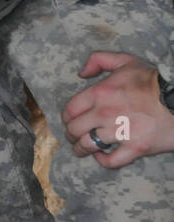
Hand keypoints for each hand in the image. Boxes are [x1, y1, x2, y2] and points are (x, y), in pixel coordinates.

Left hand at [62, 51, 173, 167]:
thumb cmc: (155, 80)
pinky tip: (101, 156)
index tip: (69, 120)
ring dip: (80, 149)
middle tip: (73, 136)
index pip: (70, 109)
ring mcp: (119, 132)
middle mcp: (105, 113)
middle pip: (74, 129)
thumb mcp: (126, 61)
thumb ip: (99, 60)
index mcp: (100, 93)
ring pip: (87, 145)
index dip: (66, 117)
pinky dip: (103, 161)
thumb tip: (82, 73)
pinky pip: (112, 160)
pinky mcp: (135, 148)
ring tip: (81, 150)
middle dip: (70, 134)